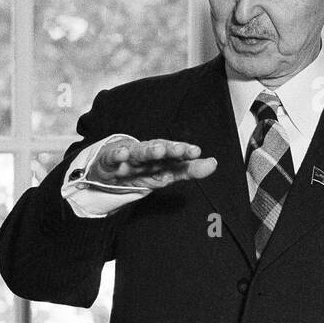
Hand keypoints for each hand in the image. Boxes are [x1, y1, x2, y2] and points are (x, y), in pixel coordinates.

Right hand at [86, 138, 216, 190]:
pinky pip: (113, 158)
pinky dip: (117, 156)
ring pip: (139, 153)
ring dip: (148, 151)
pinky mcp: (109, 161)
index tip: (196, 152)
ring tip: (158, 151)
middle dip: (169, 149)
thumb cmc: (142, 168)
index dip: (185, 152)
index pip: (175, 153)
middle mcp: (146, 154)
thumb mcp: (167, 172)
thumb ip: (190, 170)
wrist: (109, 170)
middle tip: (179, 150)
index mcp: (161, 156)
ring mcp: (128, 157)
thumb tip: (214, 163)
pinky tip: (123, 154)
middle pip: (159, 150)